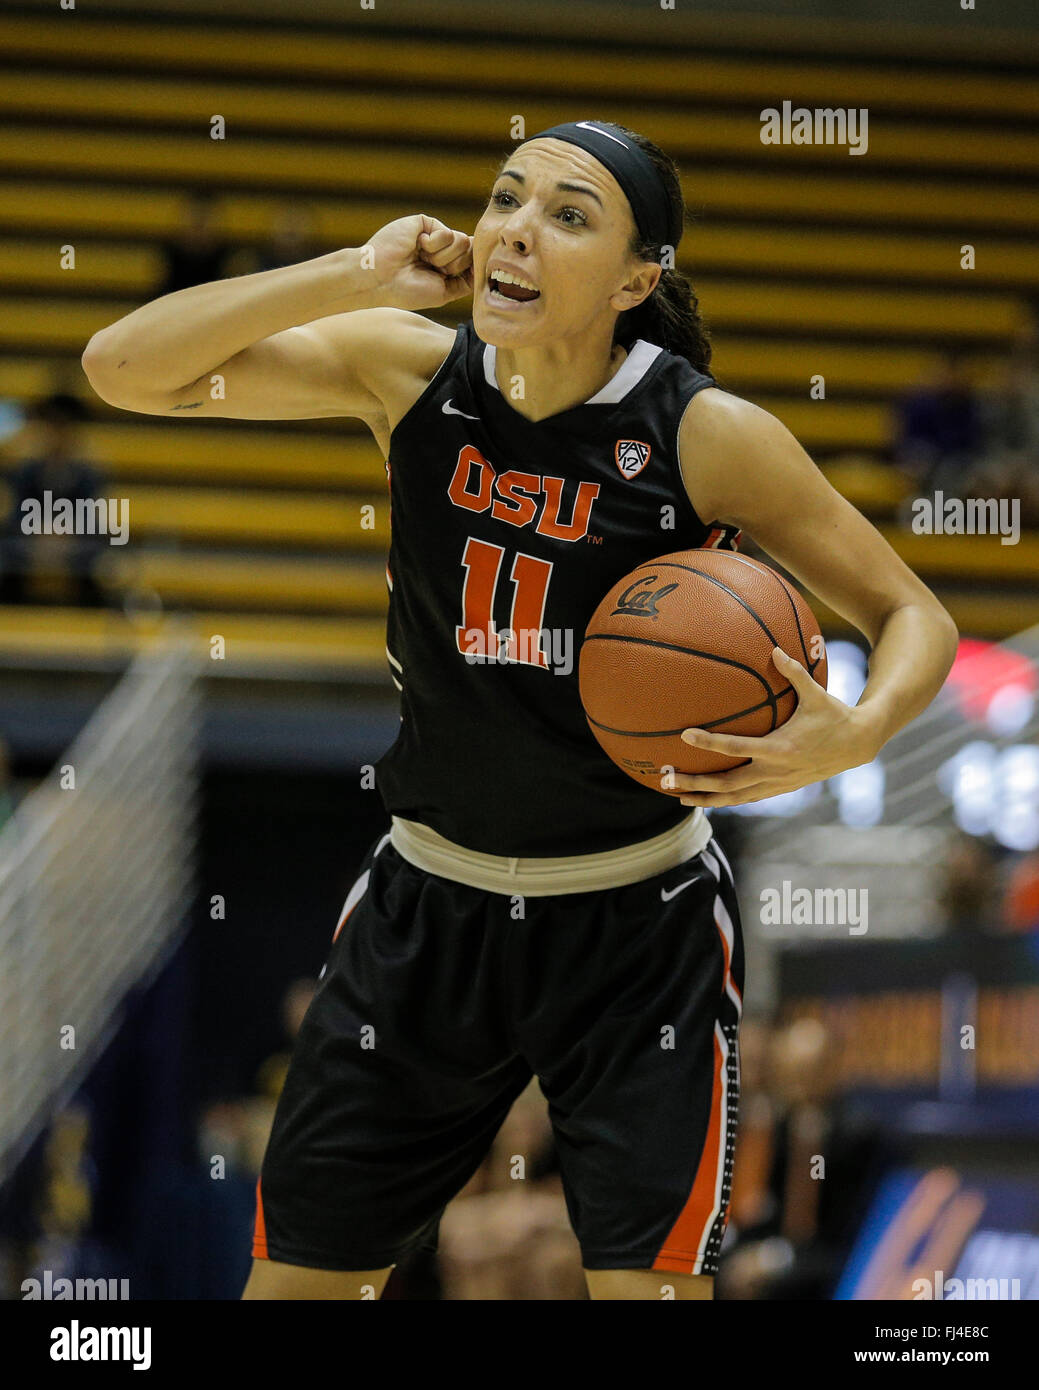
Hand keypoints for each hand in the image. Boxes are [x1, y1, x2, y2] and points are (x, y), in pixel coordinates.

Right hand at [366, 214, 473, 310]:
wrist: (380, 279)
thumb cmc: (408, 291)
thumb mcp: (445, 292)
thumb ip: (466, 279)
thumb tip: (482, 262)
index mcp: (444, 267)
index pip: (471, 263)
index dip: (464, 272)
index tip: (445, 280)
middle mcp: (441, 250)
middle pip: (470, 252)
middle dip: (453, 265)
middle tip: (431, 270)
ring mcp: (433, 235)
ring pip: (462, 241)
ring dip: (443, 257)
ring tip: (422, 259)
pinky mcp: (426, 223)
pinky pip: (448, 232)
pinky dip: (434, 245)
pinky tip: (417, 246)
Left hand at [673, 647, 877, 807]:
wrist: (857, 746)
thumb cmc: (835, 715)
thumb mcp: (817, 693)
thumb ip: (794, 672)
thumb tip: (774, 649)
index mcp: (780, 749)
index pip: (737, 748)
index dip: (710, 743)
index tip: (686, 734)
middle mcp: (775, 772)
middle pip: (728, 784)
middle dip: (696, 784)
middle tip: (667, 779)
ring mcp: (777, 784)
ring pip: (735, 798)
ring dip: (705, 799)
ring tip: (677, 797)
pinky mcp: (779, 790)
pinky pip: (746, 799)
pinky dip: (724, 800)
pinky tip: (705, 798)